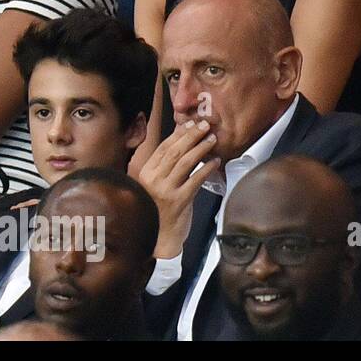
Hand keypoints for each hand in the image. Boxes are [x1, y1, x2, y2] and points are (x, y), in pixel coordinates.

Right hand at [137, 119, 219, 258]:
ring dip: (201, 148)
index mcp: (145, 172)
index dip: (178, 134)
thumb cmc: (158, 210)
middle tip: (205, 125)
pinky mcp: (180, 200)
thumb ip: (163, 168)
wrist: (158, 237)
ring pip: (185, 162)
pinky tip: (215, 162)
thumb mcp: (154, 186)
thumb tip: (180, 144)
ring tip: (212, 139)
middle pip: (175, 151)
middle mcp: (153, 179)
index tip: (190, 123)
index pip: (163, 148)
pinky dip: (207, 168)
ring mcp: (166, 190)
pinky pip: (196, 179)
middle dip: (191, 136)